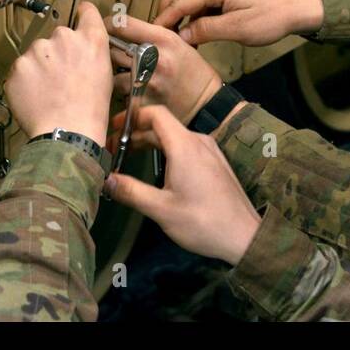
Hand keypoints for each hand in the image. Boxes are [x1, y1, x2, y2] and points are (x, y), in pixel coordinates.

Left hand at [4, 1, 112, 142]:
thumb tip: (82, 49)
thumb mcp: (105, 75)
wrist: (67, 131)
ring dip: (40, 66)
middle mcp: (63, 37)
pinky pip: (20, 70)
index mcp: (90, 39)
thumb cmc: (91, 109)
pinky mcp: (17, 67)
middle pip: (58, 36)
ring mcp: (37, 51)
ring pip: (36, 53)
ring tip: (48, 92)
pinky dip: (25, 81)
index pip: (87, 11)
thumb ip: (92, 52)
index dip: (83, 14)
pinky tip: (35, 97)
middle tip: (62, 77)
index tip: (80, 15)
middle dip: (58, 52)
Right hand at [104, 106, 260, 264]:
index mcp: (185, 145)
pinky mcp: (216, 163)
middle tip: (114, 151)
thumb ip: (131, 191)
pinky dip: (167, 152)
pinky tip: (157, 171)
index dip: (133, 116)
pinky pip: (187, 148)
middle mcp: (199, 141)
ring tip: (130, 160)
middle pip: (163, 126)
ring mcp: (210, 151)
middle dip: (137, 135)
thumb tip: (105, 179)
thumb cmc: (202, 221)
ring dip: (151, 144)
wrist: (244, 236)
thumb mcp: (161, 209)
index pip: (156, 113)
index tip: (113, 129)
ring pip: (175, 138)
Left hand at [106, 14, 222, 125]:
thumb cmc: (194, 73)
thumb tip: (124, 30)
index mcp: (163, 39)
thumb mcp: (179, 44)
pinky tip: (131, 91)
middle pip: (112, 49)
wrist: (206, 104)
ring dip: (114, 74)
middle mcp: (152, 58)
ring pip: (112, 73)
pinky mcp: (141, 102)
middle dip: (110, 51)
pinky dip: (122, 92)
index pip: (123, 24)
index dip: (109, 25)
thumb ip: (152, 36)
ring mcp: (145, 82)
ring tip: (126, 74)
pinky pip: (120, 93)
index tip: (106, 27)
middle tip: (114, 53)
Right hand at [153, 0, 324, 45]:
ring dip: (180, 13)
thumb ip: (207, 30)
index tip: (154, 35)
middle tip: (165, 34)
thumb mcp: (238, 29)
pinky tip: (196, 32)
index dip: (165, 18)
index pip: (180, 0)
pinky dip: (193, 14)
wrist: (296, 9)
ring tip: (180, 37)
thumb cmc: (271, 18)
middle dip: (167, 10)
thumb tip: (181, 35)